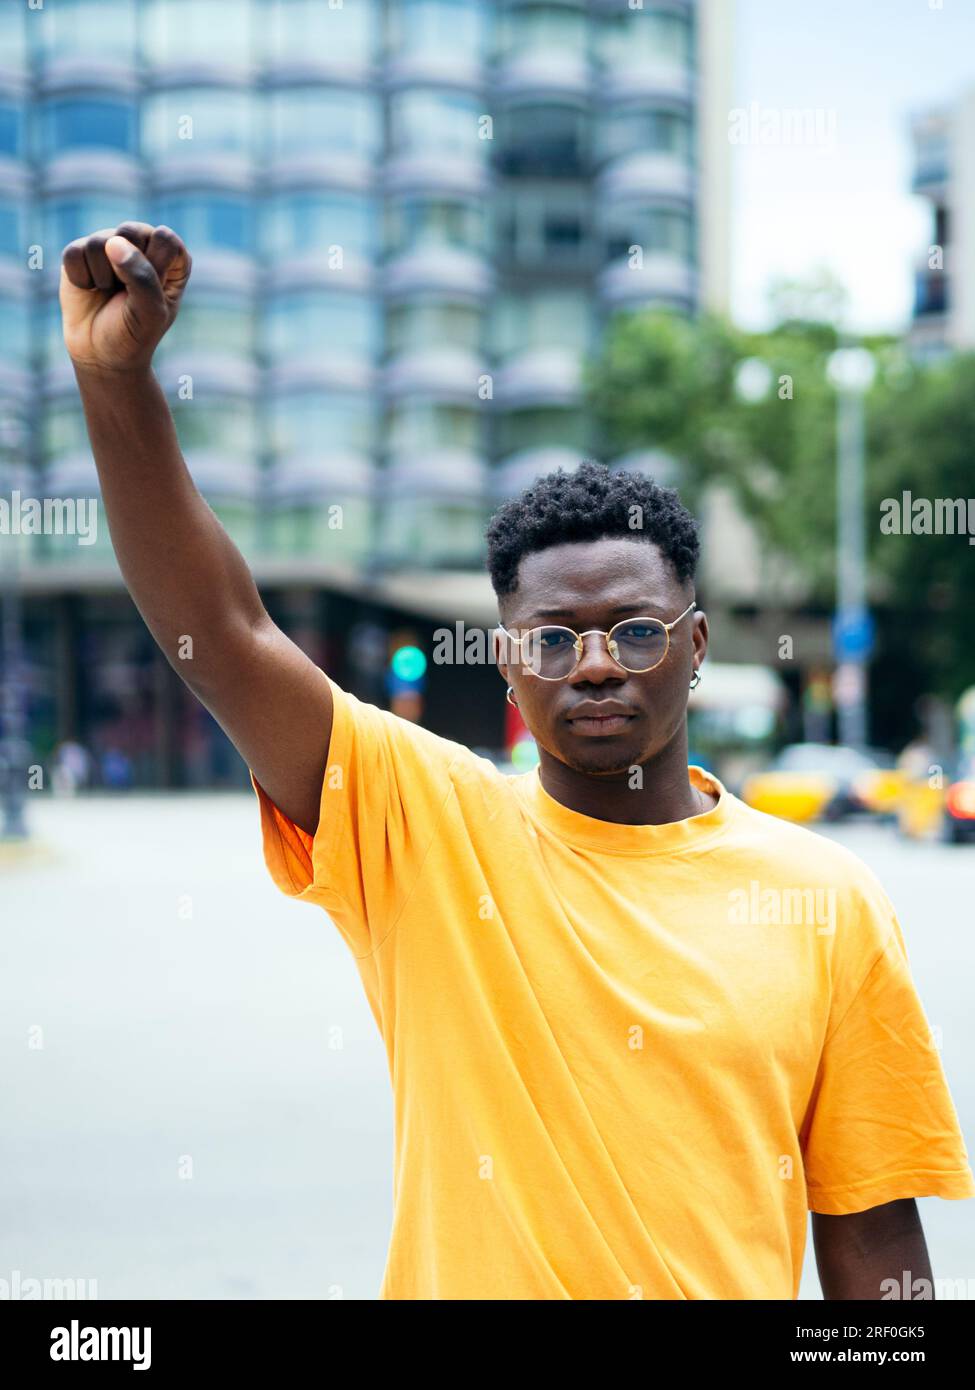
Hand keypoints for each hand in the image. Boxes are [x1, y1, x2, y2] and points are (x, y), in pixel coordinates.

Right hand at [59, 221, 191, 373]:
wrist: (101, 355)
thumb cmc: (134, 334)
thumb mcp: (150, 313)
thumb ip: (142, 277)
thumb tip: (113, 242)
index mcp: (171, 258)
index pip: (165, 239)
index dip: (154, 267)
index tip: (151, 292)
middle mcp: (142, 244)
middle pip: (130, 231)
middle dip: (125, 269)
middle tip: (126, 294)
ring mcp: (110, 244)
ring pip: (100, 243)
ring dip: (102, 278)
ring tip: (108, 293)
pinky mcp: (81, 251)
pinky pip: (74, 253)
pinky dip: (81, 279)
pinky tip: (89, 290)